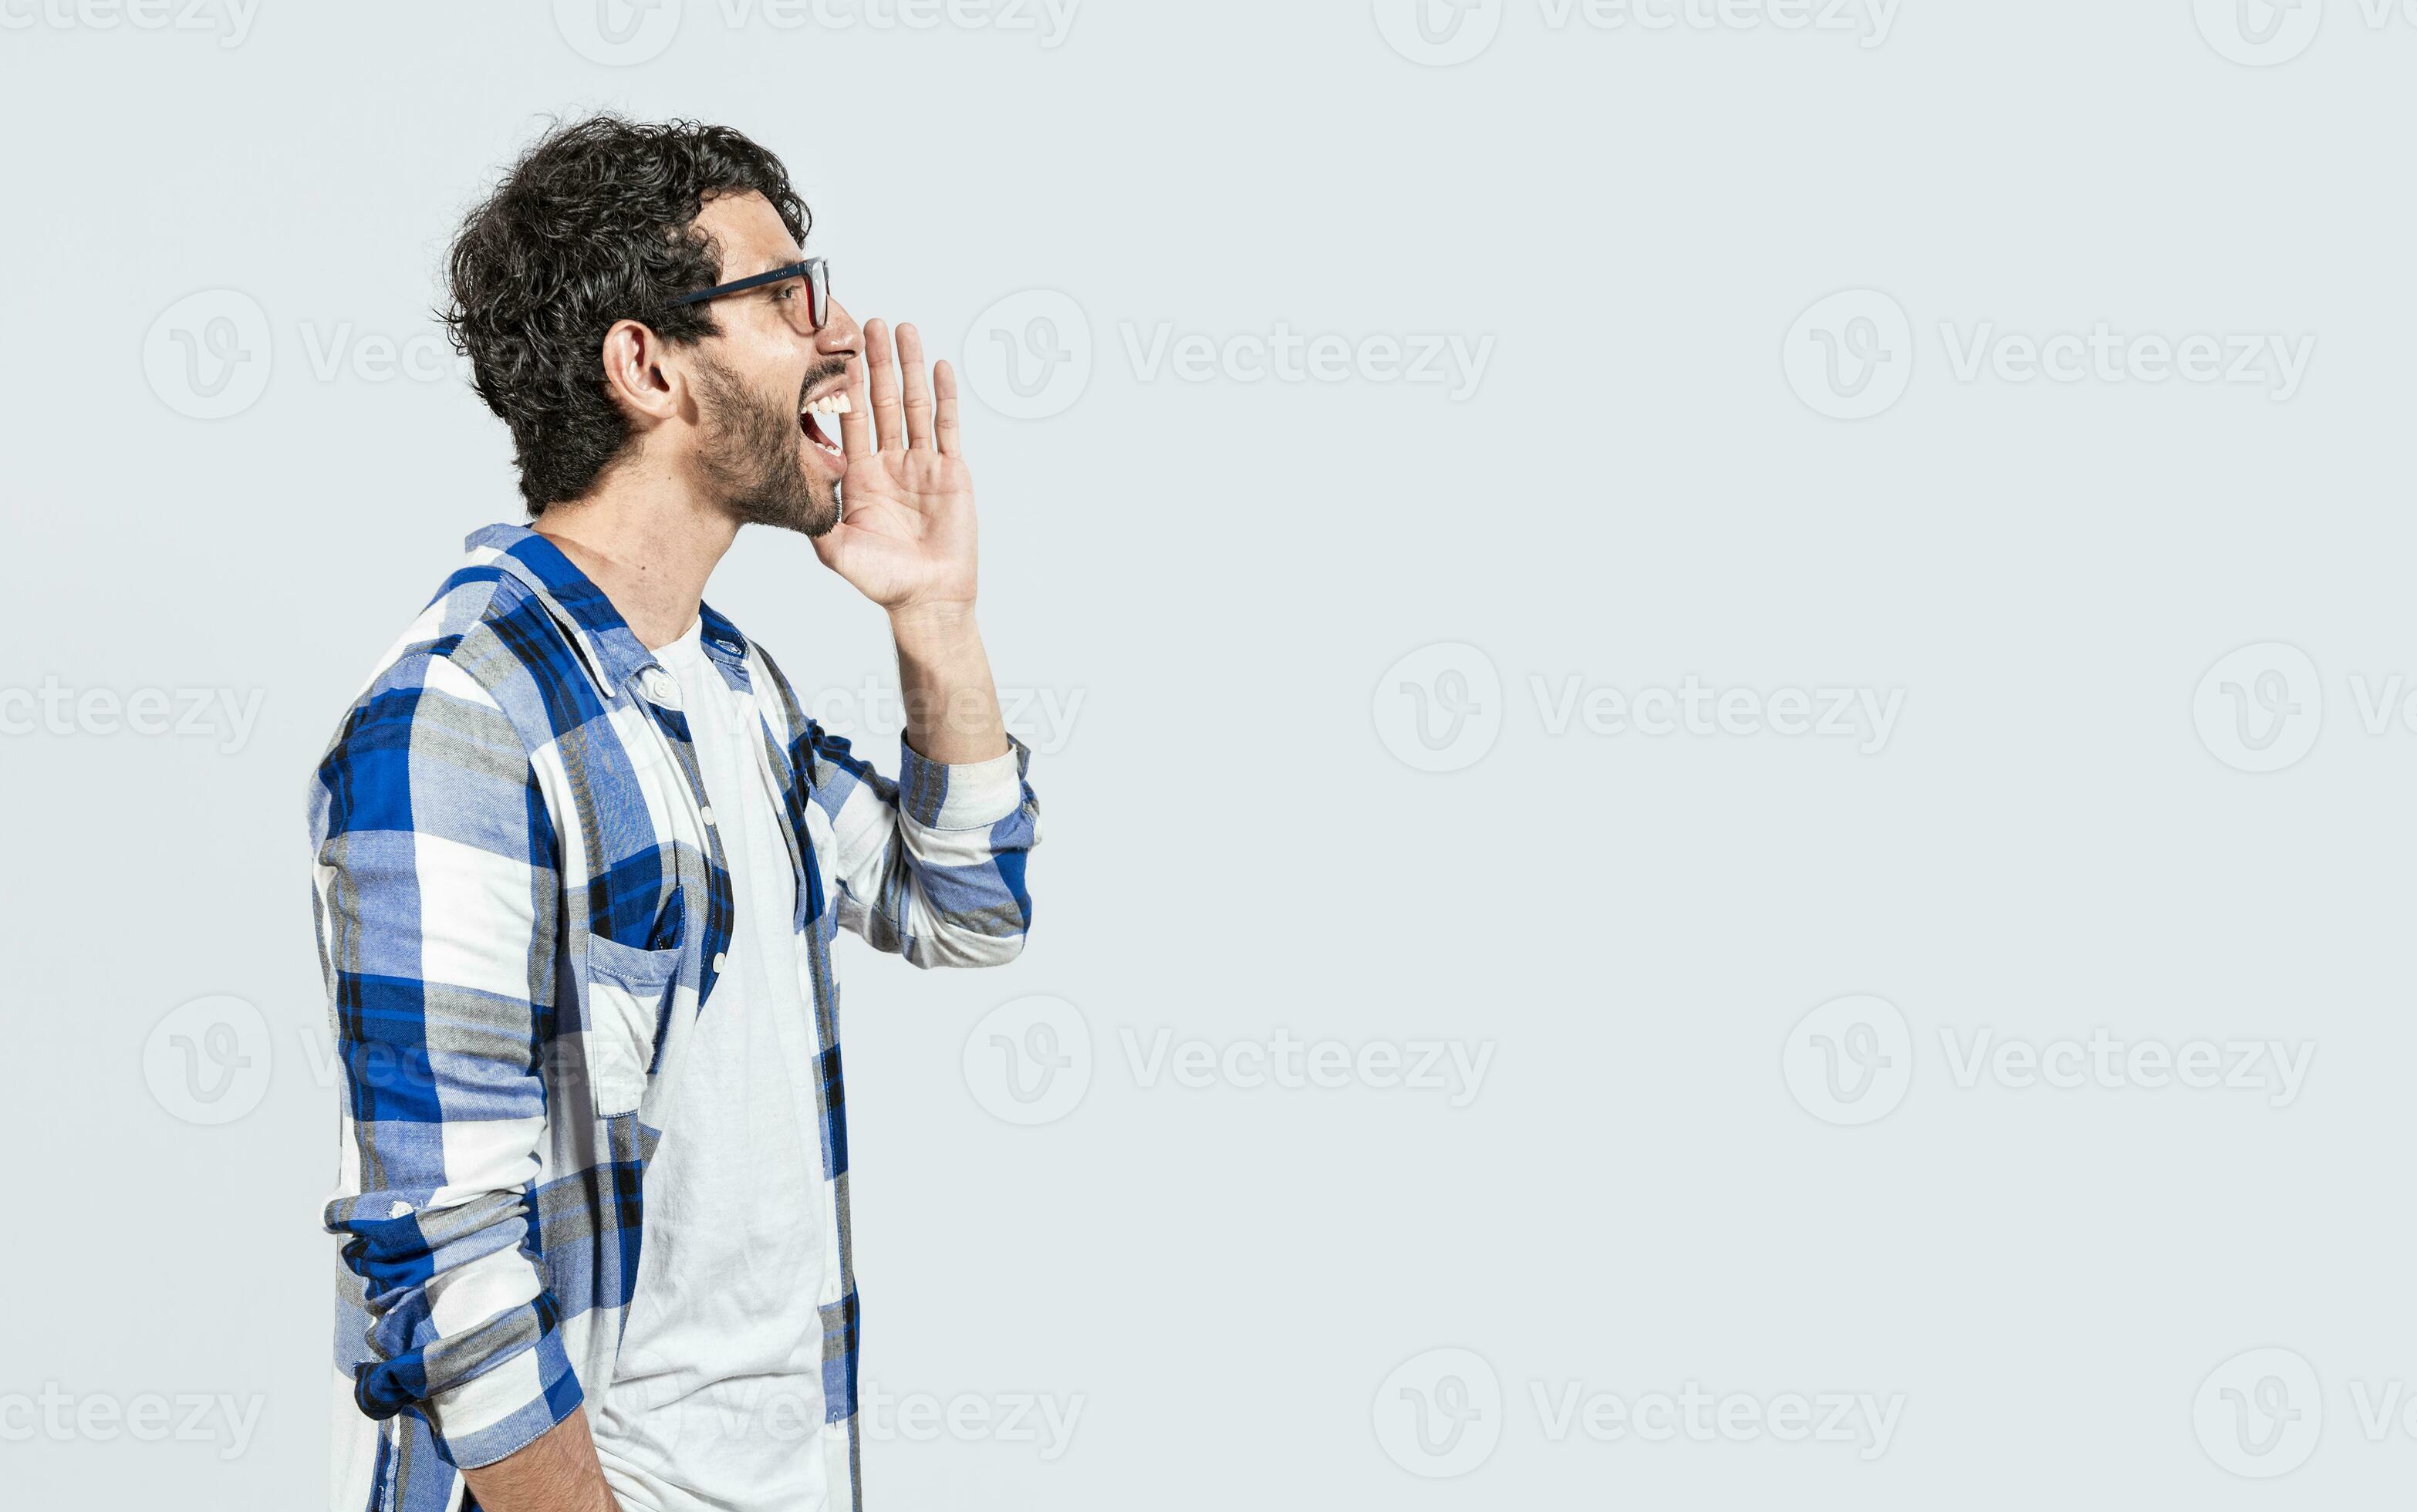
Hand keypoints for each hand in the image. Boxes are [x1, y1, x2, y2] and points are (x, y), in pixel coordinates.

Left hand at [817, 318, 977, 615]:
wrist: (928, 597)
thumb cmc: (883, 580)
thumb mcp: (835, 549)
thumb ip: (815, 520)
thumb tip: (790, 491)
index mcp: (861, 476)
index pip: (851, 419)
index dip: (846, 386)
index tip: (839, 354)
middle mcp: (890, 464)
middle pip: (882, 402)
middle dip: (877, 363)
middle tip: (869, 324)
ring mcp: (921, 465)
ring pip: (914, 406)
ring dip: (910, 368)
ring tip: (904, 331)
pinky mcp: (950, 472)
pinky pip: (947, 427)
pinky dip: (944, 397)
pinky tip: (939, 368)